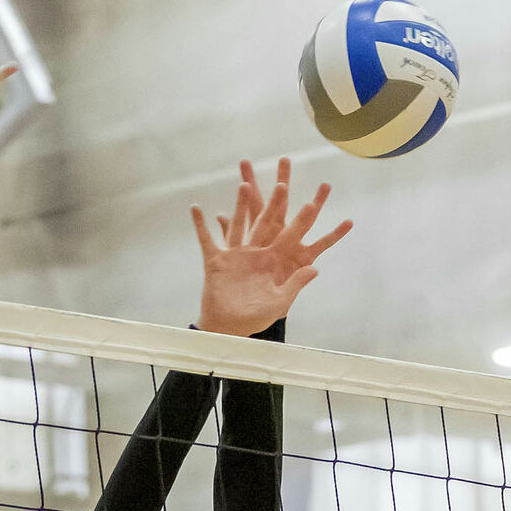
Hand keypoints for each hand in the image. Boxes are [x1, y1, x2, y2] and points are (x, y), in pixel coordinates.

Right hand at [192, 159, 351, 336]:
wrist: (229, 328)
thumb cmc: (254, 317)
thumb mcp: (279, 302)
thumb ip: (295, 284)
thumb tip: (315, 268)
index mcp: (271, 260)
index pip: (289, 235)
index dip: (300, 220)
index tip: (311, 203)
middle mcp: (254, 252)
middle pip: (265, 221)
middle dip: (274, 203)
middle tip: (283, 182)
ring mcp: (234, 255)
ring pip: (238, 225)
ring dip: (240, 205)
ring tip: (244, 184)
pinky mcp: (216, 261)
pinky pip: (206, 241)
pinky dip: (200, 225)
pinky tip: (195, 208)